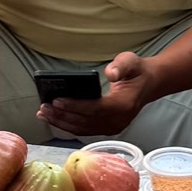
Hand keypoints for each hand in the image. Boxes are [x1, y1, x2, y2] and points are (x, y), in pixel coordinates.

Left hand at [40, 53, 158, 137]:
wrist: (149, 84)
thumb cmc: (137, 71)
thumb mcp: (131, 61)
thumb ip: (121, 65)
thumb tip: (110, 73)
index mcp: (124, 106)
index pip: (95, 109)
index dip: (75, 106)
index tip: (57, 100)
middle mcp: (118, 121)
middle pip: (86, 122)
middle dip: (62, 115)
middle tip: (43, 108)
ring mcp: (113, 127)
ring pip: (83, 129)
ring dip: (62, 122)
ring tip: (43, 114)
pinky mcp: (108, 129)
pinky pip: (85, 129)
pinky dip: (68, 125)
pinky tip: (54, 118)